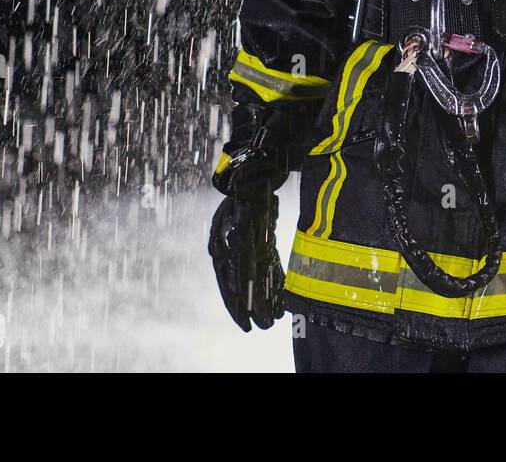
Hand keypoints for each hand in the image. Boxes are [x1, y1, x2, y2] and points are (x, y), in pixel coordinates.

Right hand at [208, 194, 284, 331]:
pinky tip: (280, 299)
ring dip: (263, 300)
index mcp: (225, 249)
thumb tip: (229, 261)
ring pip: (255, 281)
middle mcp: (232, 252)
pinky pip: (266, 269)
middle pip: (242, 287)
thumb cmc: (246, 196)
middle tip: (265, 327)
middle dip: (252, 309)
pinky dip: (272, 284)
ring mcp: (246, 249)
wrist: (252, 177)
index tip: (246, 326)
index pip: (230, 286)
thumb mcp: (239, 217)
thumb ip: (235, 240)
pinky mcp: (260, 245)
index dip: (237, 308)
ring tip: (274, 319)